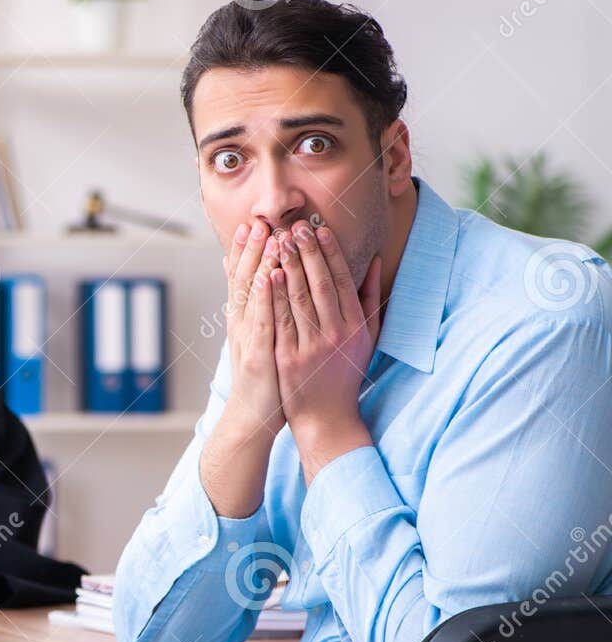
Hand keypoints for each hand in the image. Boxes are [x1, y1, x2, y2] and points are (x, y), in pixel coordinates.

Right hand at [221, 220, 284, 439]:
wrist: (252, 416)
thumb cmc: (263, 378)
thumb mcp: (256, 341)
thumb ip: (255, 313)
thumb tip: (254, 287)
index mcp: (244, 320)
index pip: (244, 279)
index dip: (245, 251)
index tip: (251, 223)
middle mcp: (241, 325)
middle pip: (245, 279)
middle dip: (251, 249)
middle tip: (257, 219)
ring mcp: (247, 338)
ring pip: (253, 293)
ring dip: (260, 262)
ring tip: (267, 235)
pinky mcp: (257, 353)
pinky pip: (263, 318)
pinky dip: (265, 295)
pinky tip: (270, 275)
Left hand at [268, 221, 382, 479]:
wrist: (326, 416)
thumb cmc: (346, 371)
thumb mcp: (368, 336)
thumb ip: (370, 297)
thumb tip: (375, 258)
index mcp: (356, 326)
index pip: (343, 281)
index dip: (330, 253)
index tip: (320, 229)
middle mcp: (336, 334)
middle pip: (320, 284)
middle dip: (307, 252)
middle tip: (295, 225)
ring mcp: (311, 347)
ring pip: (298, 299)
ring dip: (288, 266)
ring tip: (278, 239)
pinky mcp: (288, 358)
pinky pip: (280, 321)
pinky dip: (273, 296)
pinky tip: (267, 274)